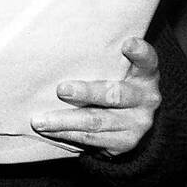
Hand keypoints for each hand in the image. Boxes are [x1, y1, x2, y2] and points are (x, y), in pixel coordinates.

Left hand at [31, 36, 161, 158]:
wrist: (128, 125)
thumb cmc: (112, 86)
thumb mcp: (116, 72)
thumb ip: (101, 63)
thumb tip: (57, 51)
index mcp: (145, 75)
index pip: (147, 61)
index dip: (140, 52)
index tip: (128, 44)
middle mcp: (146, 98)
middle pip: (115, 95)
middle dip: (86, 92)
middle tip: (62, 90)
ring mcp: (137, 123)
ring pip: (97, 121)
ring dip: (64, 121)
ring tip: (40, 121)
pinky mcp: (125, 143)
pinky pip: (91, 138)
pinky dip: (66, 134)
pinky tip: (48, 131)